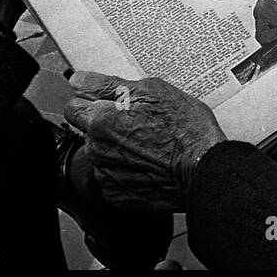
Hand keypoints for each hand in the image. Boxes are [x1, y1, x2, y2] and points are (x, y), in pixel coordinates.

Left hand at [64, 72, 225, 211]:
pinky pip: (113, 178)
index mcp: (101, 121)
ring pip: (102, 156)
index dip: (91, 102)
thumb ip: (109, 85)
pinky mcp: (118, 196)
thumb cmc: (185, 129)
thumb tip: (79, 80)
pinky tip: (149, 164)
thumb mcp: (152, 91)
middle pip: (89, 132)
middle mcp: (97, 150)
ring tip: (150, 145)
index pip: (73, 108)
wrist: (203, 170)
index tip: (110, 103)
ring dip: (117, 149)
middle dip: (108, 125)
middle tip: (141, 122)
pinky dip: (126, 171)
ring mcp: (106, 176)